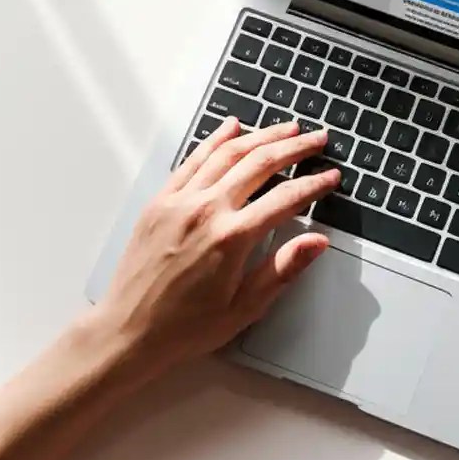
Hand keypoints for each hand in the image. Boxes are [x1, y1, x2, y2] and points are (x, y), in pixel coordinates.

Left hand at [92, 118, 339, 383]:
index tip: (331, 176)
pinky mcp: (160, 202)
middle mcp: (205, 211)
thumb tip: (317, 241)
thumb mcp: (245, 307)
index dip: (314, 184)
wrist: (127, 332)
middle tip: (317, 139)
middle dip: (294, 147)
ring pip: (228, 153)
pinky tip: (232, 127)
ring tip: (287, 127)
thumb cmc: (185, 327)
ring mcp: (179, 202)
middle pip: (260, 163)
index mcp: (231, 238)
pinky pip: (192, 160)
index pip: (285, 198)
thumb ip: (283, 269)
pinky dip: (215, 140)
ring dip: (262, 136)